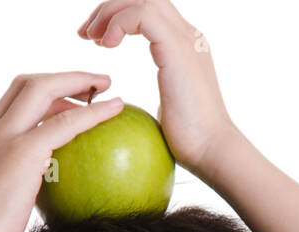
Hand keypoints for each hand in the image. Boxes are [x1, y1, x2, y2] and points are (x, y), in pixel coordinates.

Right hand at [0, 72, 123, 231]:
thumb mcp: (3, 196)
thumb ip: (21, 181)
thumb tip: (50, 189)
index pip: (15, 97)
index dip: (45, 89)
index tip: (71, 95)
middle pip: (29, 83)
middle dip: (64, 76)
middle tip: (97, 83)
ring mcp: (6, 136)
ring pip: (45, 89)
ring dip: (79, 82)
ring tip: (109, 88)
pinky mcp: (24, 151)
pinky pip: (66, 122)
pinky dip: (94, 112)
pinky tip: (117, 109)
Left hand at [78, 0, 238, 179]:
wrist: (212, 150)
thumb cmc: (191, 141)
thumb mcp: (170, 107)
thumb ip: (159, 91)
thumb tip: (134, 103)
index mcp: (186, 47)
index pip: (149, 11)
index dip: (117, 17)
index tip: (95, 40)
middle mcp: (189, 36)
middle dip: (110, 9)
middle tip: (86, 35)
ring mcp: (186, 39)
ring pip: (141, 0)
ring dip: (110, 14)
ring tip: (93, 39)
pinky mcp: (177, 47)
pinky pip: (141, 14)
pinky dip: (118, 24)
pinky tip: (107, 47)